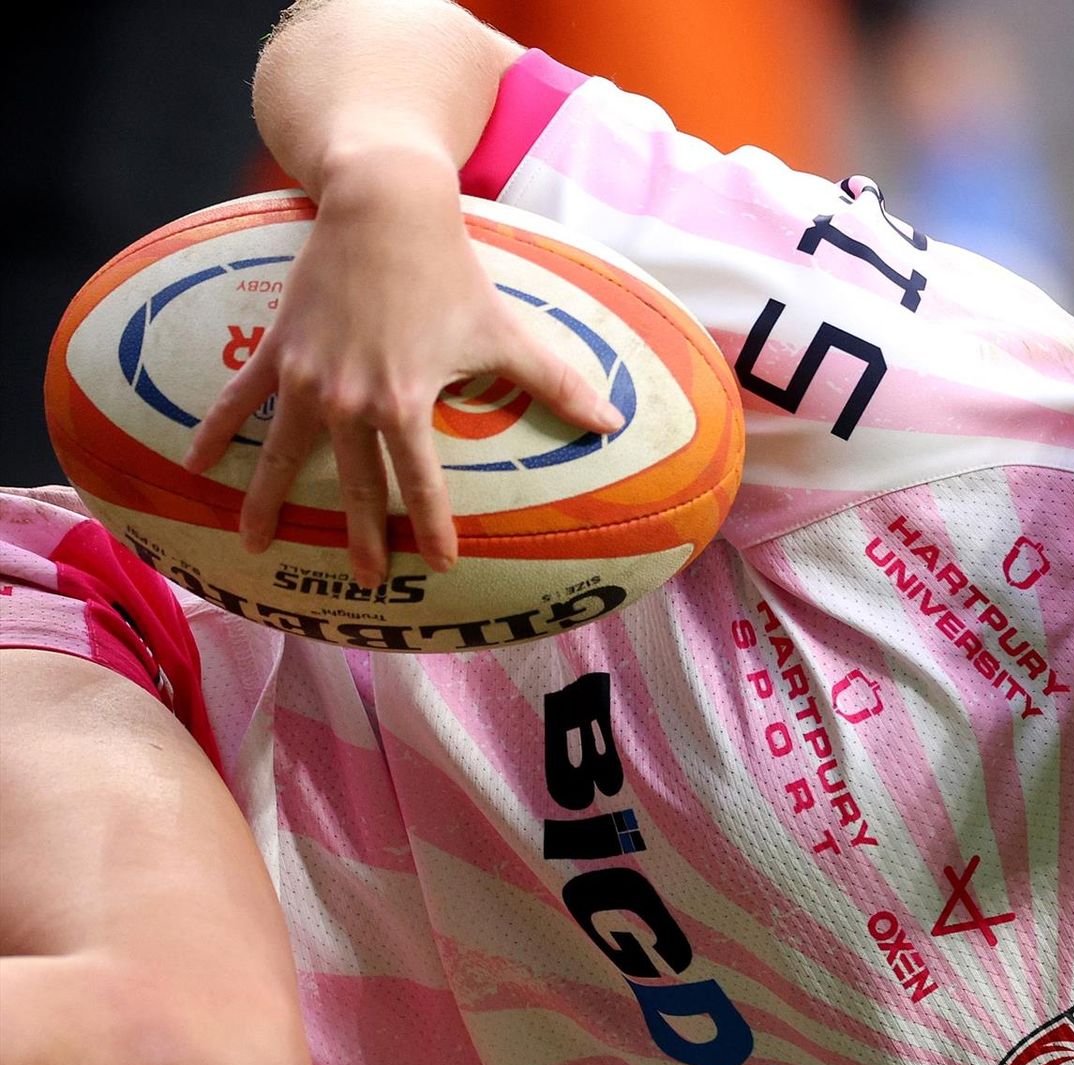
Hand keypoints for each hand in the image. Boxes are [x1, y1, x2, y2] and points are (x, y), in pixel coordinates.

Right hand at [183, 152, 621, 586]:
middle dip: (359, 533)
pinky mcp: (278, 350)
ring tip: (254, 543)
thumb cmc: (451, 273)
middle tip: (366, 580)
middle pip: (352, 482)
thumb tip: (612, 422)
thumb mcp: (507, 332)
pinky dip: (215, 430)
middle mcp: (350, 400)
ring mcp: (306, 377)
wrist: (385, 209)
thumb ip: (556, 383)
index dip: (432, 526)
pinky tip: (195, 465)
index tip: (441, 564)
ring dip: (266, 502)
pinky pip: (239, 400)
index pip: (420, 482)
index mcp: (404, 403)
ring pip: (283, 453)